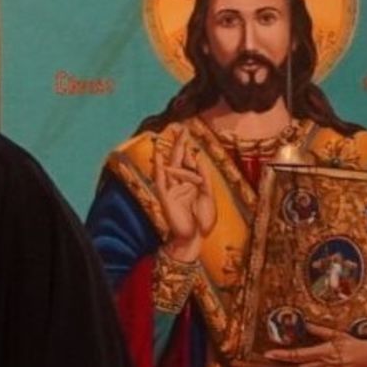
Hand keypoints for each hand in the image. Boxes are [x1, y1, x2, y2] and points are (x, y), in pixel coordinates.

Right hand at [152, 133, 215, 262]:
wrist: (195, 238)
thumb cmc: (203, 220)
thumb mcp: (208, 194)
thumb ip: (204, 176)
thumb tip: (197, 157)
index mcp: (192, 184)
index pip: (190, 164)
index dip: (191, 151)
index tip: (190, 138)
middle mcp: (181, 184)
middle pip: (179, 160)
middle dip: (180, 145)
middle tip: (181, 129)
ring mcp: (172, 190)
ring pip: (171, 167)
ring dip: (171, 152)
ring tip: (172, 137)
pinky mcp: (165, 197)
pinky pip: (161, 180)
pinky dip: (159, 168)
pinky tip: (158, 157)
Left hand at [266, 323, 366, 366]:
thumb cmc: (355, 344)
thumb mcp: (338, 335)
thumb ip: (320, 331)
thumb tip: (304, 324)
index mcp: (324, 351)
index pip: (298, 354)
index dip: (283, 355)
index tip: (269, 354)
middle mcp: (325, 364)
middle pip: (299, 365)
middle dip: (286, 362)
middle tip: (272, 359)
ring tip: (288, 363)